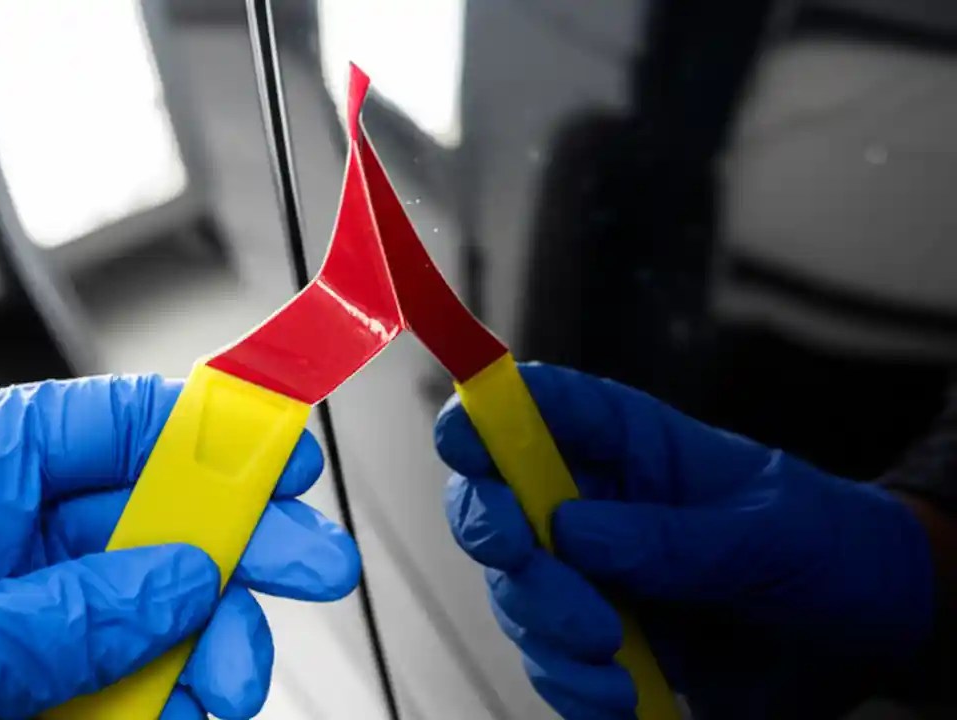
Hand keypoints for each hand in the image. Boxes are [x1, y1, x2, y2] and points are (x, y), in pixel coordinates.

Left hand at [0, 375, 358, 718]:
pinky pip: (114, 686)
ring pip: (145, 616)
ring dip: (203, 648)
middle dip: (231, 551)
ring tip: (224, 688)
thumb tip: (182, 580)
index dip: (208, 432)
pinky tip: (179, 717)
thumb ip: (64, 612)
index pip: (108, 425)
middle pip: (147, 525)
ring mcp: (6, 622)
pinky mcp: (12, 693)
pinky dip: (159, 704)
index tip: (284, 451)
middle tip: (308, 573)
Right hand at [435, 363, 933, 717]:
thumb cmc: (829, 545)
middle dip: (494, 532)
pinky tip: (620, 695)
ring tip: (612, 655)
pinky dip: (570, 686)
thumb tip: (575, 531)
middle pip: (494, 500)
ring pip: (514, 592)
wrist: (871, 631)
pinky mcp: (601, 645)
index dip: (484, 413)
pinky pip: (549, 663)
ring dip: (545, 625)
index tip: (467, 443)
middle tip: (526, 561)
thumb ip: (673, 535)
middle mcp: (595, 504)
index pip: (536, 406)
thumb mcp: (767, 531)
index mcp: (631, 444)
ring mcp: (592, 577)